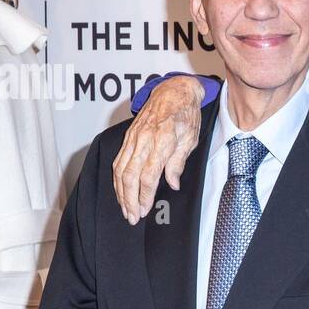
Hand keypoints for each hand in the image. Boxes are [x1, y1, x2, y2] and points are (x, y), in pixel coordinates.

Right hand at [112, 76, 205, 224]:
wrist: (173, 92)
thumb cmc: (185, 114)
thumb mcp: (190, 139)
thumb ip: (178, 163)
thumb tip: (172, 184)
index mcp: (162, 141)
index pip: (148, 175)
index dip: (144, 196)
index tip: (144, 210)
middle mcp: (143, 140)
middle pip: (130, 175)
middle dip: (129, 199)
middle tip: (132, 217)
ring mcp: (133, 138)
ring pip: (120, 169)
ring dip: (121, 192)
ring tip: (125, 209)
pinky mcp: (128, 137)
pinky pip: (118, 161)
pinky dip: (117, 178)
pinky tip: (120, 190)